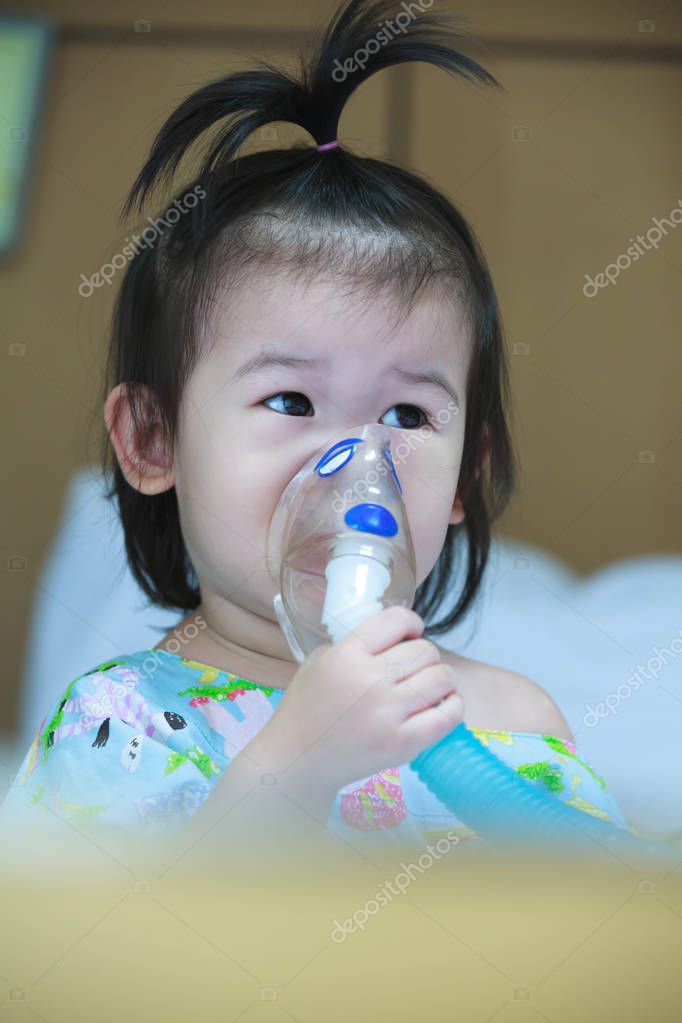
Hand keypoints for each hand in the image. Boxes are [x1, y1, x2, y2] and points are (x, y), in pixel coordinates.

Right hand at [261, 605, 464, 791]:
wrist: (298, 759)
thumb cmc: (307, 708)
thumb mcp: (320, 661)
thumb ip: (355, 643)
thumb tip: (397, 635)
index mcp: (345, 656)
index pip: (396, 620)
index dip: (411, 622)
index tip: (411, 632)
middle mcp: (369, 682)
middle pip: (424, 650)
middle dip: (425, 654)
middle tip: (414, 666)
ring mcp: (388, 714)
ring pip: (441, 677)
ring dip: (442, 677)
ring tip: (430, 684)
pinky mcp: (403, 744)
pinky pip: (448, 715)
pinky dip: (453, 705)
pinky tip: (443, 703)